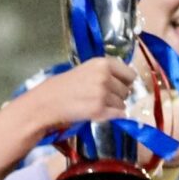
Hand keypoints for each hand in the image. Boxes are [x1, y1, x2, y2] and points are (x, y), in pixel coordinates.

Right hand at [19, 57, 135, 136]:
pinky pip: (119, 114)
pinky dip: (113, 116)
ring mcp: (103, 94)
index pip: (130, 74)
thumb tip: (127, 83)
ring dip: (114, 106)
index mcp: (102, 63)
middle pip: (127, 90)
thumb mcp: (86, 69)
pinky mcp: (99, 110)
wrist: (47, 102)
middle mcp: (105, 77)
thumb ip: (106, 72)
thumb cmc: (64, 85)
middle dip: (118, 95)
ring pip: (123, 104)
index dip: (125, 82)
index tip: (118, 86)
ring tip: (97, 104)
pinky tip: (100, 113)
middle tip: (102, 97)